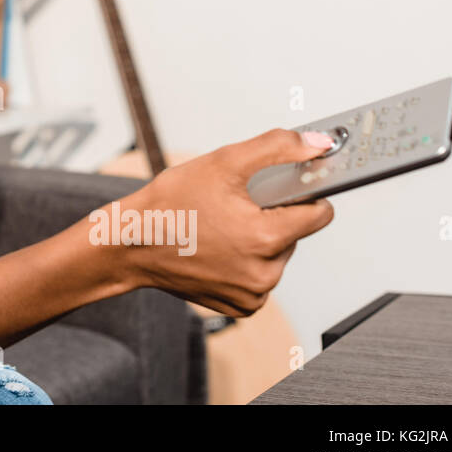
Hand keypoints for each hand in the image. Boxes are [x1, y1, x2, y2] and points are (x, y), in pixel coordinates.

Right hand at [117, 128, 335, 316]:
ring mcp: (252, 293)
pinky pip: (259, 278)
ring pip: (276, 256)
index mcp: (266, 237)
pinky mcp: (241, 306)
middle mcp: (264, 272)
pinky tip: (218, 249)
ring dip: (258, 240)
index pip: (320, 214)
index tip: (279, 191)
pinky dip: (244, 263)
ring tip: (221, 227)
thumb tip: (317, 145)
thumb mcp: (223, 162)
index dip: (301, 195)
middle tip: (234, 207)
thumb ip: (277, 149)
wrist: (130, 243)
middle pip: (294, 234)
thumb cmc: (169, 205)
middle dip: (271, 217)